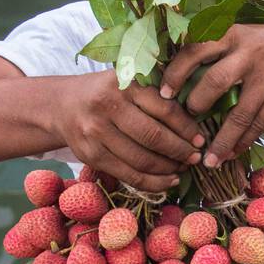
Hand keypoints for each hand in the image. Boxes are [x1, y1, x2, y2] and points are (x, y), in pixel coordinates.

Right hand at [50, 70, 205, 192]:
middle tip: (195, 158)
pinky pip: (128, 174)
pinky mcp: (90, 154)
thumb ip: (157, 92)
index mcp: (125, 83)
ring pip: (142, 159)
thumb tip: (197, 119)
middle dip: (180, 151)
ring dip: (168, 169)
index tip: (200, 139)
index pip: (165, 109)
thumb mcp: (129, 81)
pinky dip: (152, 182)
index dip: (187, 128)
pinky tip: (168, 181)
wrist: (63, 104)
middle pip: (154, 136)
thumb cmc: (108, 93)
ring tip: (182, 169)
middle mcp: (108, 105)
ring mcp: (96, 132)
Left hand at [159, 24, 263, 166]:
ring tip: (208, 160)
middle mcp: (252, 51)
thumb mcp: (242, 37)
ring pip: (240, 114)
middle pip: (216, 81)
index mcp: (234, 33)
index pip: (197, 50)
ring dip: (222, 140)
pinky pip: (259, 124)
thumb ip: (215, 50)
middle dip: (197, 104)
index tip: (163, 94)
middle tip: (187, 121)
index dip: (176, 72)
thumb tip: (175, 80)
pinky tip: (232, 152)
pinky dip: (243, 141)